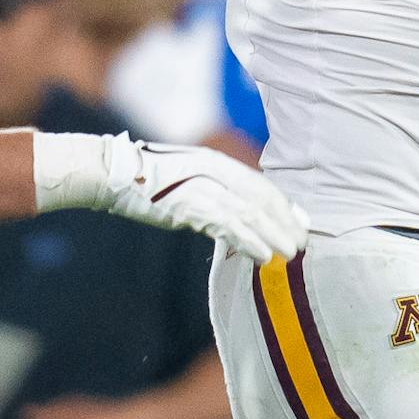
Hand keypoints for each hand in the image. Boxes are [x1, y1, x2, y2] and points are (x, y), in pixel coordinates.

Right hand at [104, 139, 307, 260]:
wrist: (115, 173)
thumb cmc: (148, 180)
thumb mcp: (188, 179)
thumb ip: (213, 193)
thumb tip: (234, 216)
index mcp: (218, 163)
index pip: (261, 185)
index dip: (284, 205)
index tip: (302, 222)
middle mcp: (217, 171)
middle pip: (262, 199)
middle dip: (286, 222)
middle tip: (304, 243)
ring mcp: (205, 187)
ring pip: (251, 214)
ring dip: (274, 235)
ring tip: (291, 254)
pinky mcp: (191, 205)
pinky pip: (228, 226)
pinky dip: (248, 241)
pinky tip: (263, 255)